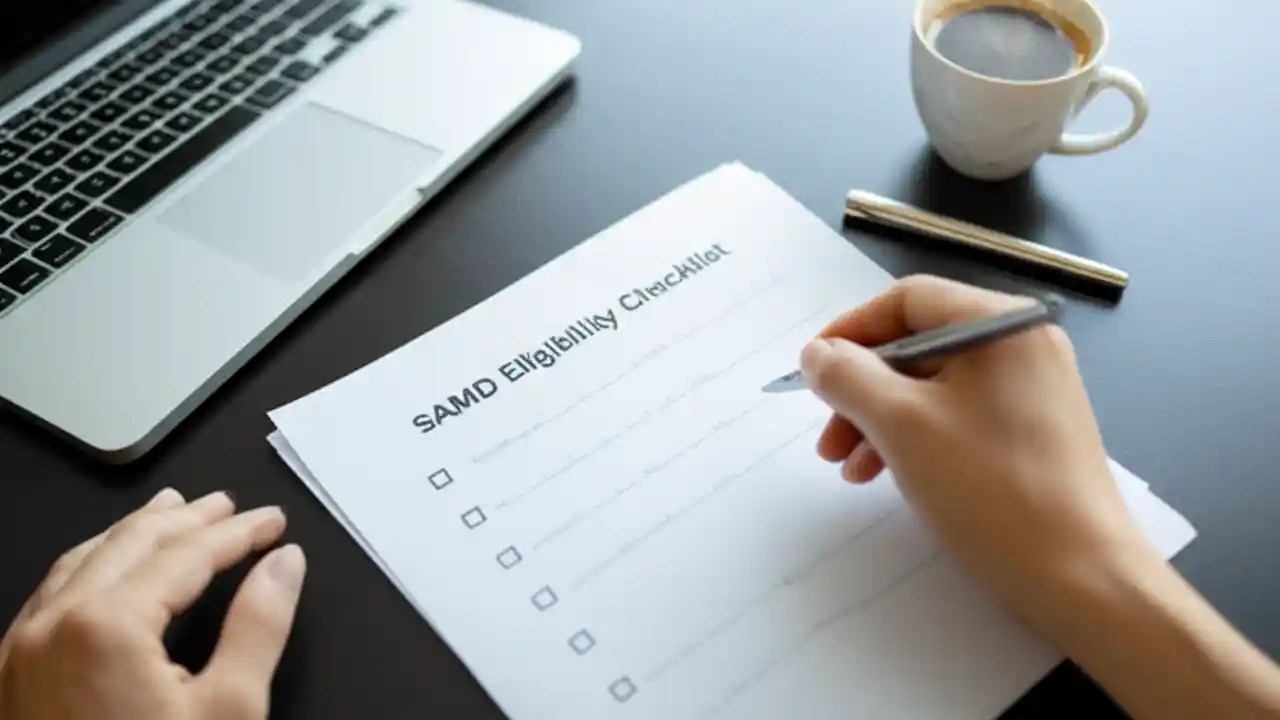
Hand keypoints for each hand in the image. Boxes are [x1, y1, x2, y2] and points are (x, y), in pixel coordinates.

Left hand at [0, 489, 304, 719]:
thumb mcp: (227, 712)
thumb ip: (259, 626)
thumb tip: (284, 566)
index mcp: (108, 625)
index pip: (186, 553)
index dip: (238, 533)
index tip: (272, 523)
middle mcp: (54, 625)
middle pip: (130, 543)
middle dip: (188, 520)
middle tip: (228, 507)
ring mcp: (22, 650)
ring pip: (83, 560)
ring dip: (134, 533)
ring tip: (170, 515)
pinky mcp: (10, 677)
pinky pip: (52, 593)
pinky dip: (93, 564)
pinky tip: (108, 568)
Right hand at [800, 275, 1279, 718]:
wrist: (1081, 575)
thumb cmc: (989, 488)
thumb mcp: (901, 425)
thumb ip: (849, 377)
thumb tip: (818, 353)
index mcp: (999, 323)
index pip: (907, 299)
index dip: (850, 331)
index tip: (812, 372)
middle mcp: (1021, 343)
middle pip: (918, 345)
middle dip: (862, 389)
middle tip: (828, 439)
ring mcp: (1033, 388)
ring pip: (934, 386)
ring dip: (881, 420)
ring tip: (851, 470)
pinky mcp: (1034, 432)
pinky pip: (960, 415)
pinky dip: (917, 438)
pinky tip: (888, 475)